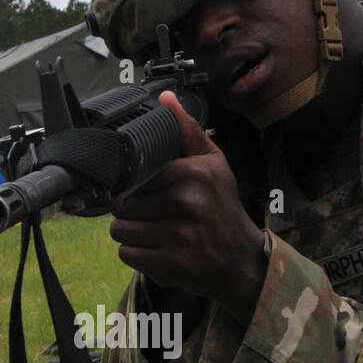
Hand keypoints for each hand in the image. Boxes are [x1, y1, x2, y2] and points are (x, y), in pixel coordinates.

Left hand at [109, 92, 267, 329]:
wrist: (242, 259)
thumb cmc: (223, 208)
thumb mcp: (213, 164)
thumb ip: (187, 130)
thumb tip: (165, 98)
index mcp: (192, 174)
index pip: (133, 178)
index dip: (133, 187)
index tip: (145, 193)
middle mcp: (186, 204)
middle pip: (121, 207)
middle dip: (129, 213)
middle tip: (150, 215)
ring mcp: (179, 237)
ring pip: (121, 232)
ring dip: (131, 234)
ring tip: (152, 232)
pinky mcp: (172, 265)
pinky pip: (128, 255)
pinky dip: (137, 255)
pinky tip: (156, 250)